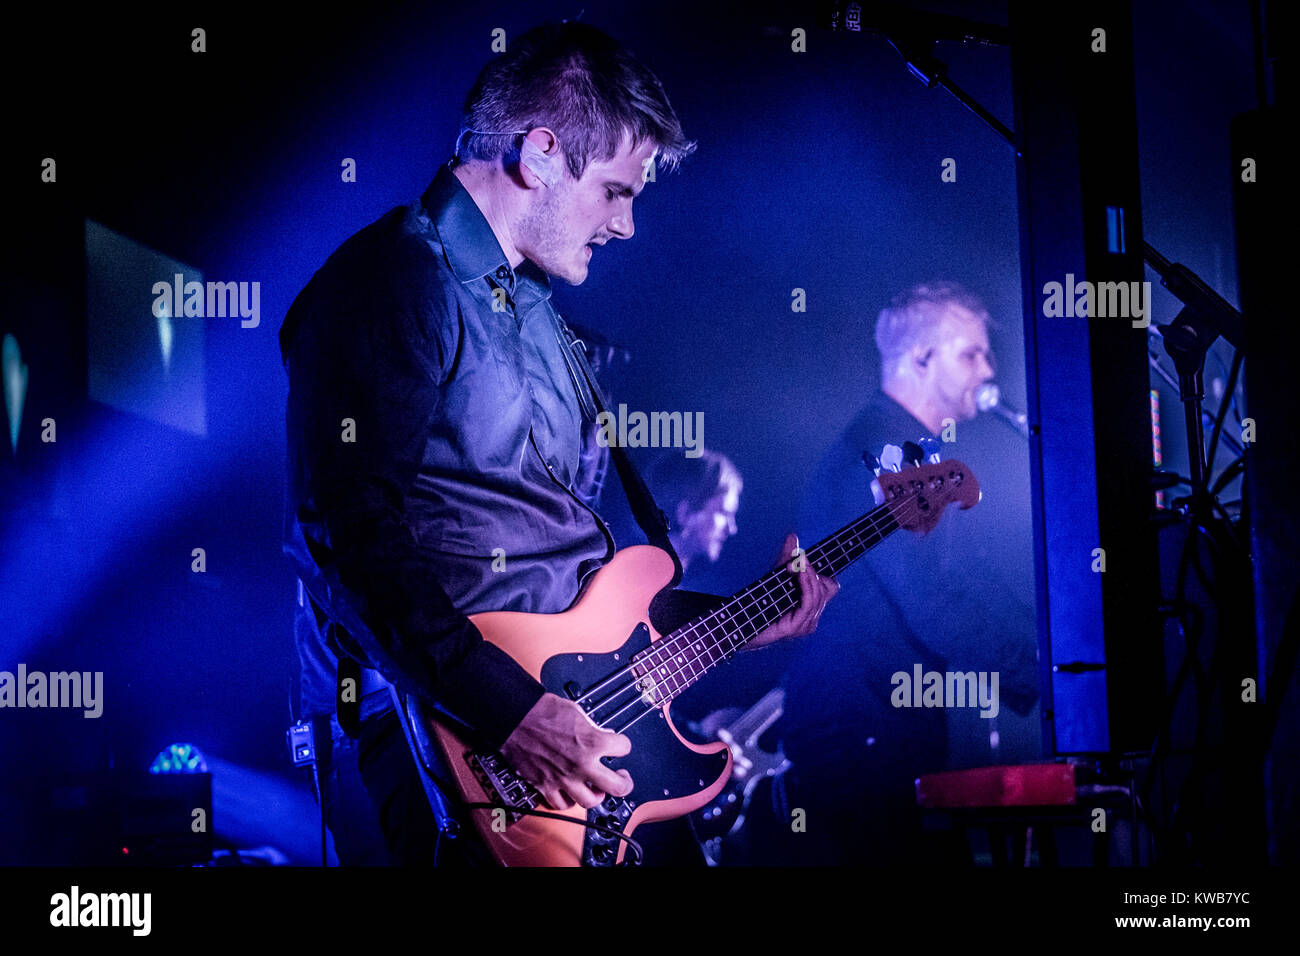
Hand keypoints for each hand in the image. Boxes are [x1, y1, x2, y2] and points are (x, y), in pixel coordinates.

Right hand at [499, 692, 634, 810]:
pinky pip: (561, 804)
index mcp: (592, 742)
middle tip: (622, 778)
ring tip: (596, 788)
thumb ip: (593, 728)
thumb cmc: (542, 711)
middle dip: (624, 783)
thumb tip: (603, 734)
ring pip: (590, 802)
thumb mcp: (577, 712)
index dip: (622, 745)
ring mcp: (564, 778)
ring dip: (596, 795)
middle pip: (617, 787)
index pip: (623, 748)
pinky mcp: (545, 785)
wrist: (515, 717)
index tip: (619, 745)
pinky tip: (570, 792)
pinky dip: (569, 800)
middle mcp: (581, 764)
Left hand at [747, 532, 839, 648]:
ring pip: (819, 594)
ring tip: (795, 565)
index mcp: (811, 606)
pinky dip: (806, 585)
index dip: (820, 571)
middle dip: (813, 570)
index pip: (830, 587)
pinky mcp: (796, 627)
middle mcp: (812, 617)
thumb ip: (787, 558)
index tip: (803, 559)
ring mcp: (805, 624)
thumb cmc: (760, 601)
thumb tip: (792, 536)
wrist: (741, 622)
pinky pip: (809, 602)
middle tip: (797, 560)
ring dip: (808, 575)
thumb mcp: (777, 575)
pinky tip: (798, 574)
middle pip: (828, 588)